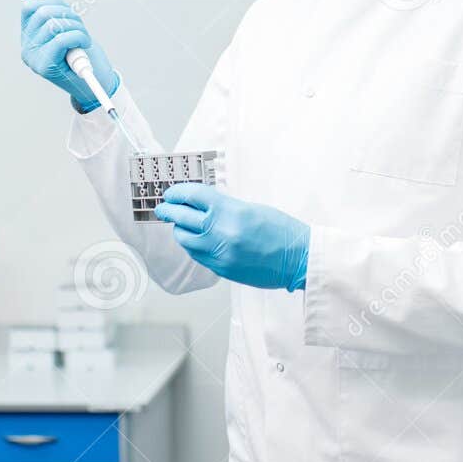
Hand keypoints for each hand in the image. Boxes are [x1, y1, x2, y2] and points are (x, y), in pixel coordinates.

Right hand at [20, 0, 118, 111]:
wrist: (97, 81)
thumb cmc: (81, 51)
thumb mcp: (65, 25)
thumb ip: (48, 6)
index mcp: (27, 36)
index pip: (30, 6)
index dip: (52, 2)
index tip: (68, 12)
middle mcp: (26, 47)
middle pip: (43, 13)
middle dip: (68, 14)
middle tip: (80, 26)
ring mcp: (33, 58)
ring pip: (54, 25)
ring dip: (76, 26)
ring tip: (83, 37)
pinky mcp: (45, 67)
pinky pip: (62, 39)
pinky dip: (79, 37)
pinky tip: (84, 44)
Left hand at [154, 183, 309, 291]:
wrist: (299, 259)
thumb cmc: (282, 231)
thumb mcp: (252, 209)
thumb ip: (225, 206)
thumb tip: (201, 204)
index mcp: (231, 211)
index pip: (192, 196)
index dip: (177, 192)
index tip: (171, 193)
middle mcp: (221, 232)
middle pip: (181, 217)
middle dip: (168, 210)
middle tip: (163, 207)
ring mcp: (219, 253)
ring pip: (184, 239)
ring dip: (180, 230)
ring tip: (182, 225)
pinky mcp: (221, 269)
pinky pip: (196, 255)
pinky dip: (193, 245)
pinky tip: (196, 240)